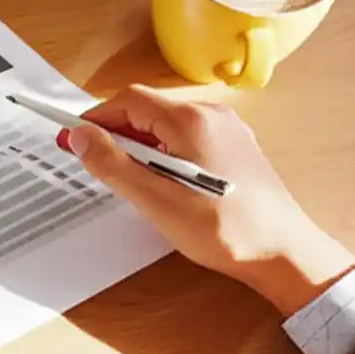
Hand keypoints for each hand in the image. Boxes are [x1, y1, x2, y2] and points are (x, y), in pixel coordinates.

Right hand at [60, 85, 354, 315]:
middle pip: (148, 110)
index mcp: (190, 120)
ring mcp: (228, 130)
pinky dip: (163, 152)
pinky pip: (187, 138)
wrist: (282, 252)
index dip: (95, 119)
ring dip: (139, 145)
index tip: (72, 141)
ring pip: (167, 126)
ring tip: (127, 179)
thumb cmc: (222, 228)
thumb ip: (113, 164)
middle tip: (94, 164)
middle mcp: (212, 115)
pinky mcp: (235, 148)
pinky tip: (161, 183)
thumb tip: (79, 136)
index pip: (129, 101)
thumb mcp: (155, 199)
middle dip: (115, 133)